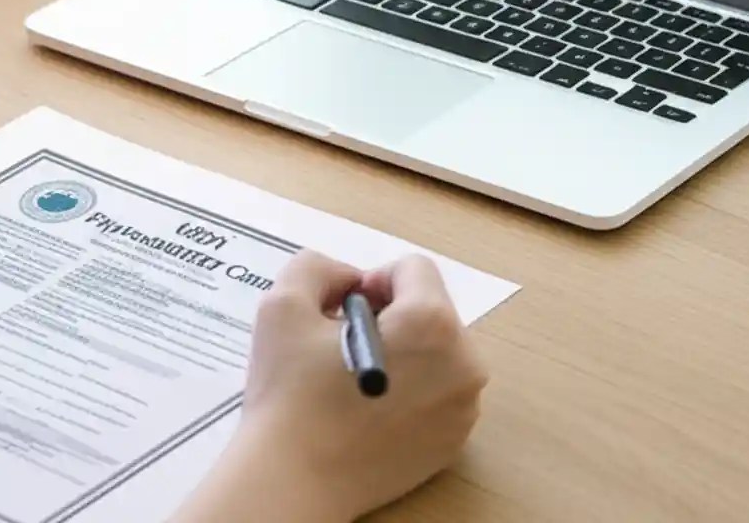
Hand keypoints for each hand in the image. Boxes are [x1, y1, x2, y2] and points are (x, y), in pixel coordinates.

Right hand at [171, 251, 488, 521]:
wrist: (293, 480)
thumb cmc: (289, 393)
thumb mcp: (284, 305)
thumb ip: (319, 268)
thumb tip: (349, 280)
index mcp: (430, 323)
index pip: (413, 269)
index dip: (370, 281)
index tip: (339, 313)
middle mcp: (463, 363)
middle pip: (430, 311)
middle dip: (389, 317)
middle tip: (341, 347)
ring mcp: (464, 408)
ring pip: (436, 353)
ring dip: (402, 354)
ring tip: (354, 380)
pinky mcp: (453, 442)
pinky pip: (438, 395)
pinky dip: (409, 392)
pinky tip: (368, 410)